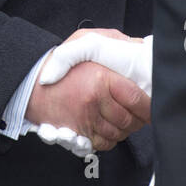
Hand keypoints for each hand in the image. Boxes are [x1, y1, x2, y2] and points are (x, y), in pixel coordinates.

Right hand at [26, 30, 149, 152]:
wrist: (31, 84)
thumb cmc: (60, 62)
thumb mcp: (85, 41)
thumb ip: (114, 42)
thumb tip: (139, 45)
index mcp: (101, 78)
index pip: (136, 99)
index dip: (149, 107)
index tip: (153, 107)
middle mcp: (94, 101)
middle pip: (129, 119)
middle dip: (138, 119)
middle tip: (139, 113)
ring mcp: (85, 119)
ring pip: (118, 133)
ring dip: (124, 129)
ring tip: (122, 118)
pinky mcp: (78, 134)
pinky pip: (104, 143)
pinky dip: (110, 139)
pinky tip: (108, 127)